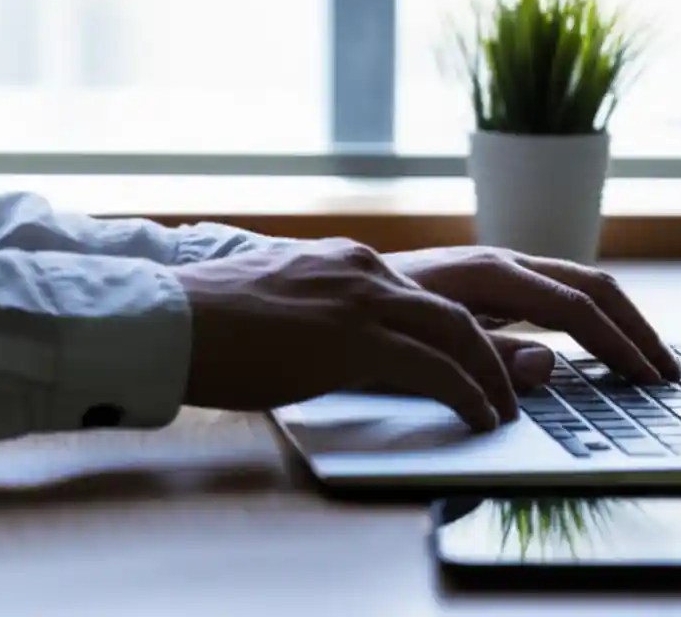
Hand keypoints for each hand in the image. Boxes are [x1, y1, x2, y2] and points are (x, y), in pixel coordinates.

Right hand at [173, 239, 515, 430]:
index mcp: (350, 261)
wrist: (167, 318)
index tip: (484, 355)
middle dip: (494, 351)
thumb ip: (329, 311)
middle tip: (513, 387)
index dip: (467, 328)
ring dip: (490, 378)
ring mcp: (363, 301)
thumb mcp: (287, 304)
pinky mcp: (356, 340)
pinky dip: (467, 395)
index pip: (429, 294)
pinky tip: (480, 419)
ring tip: (503, 412)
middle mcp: (367, 271)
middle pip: (457, 309)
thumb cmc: (211, 322)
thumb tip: (342, 337)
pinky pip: (435, 369)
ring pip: (457, 335)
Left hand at [384, 247, 680, 384]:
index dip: (619, 343)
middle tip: (669, 372)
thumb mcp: (415, 346)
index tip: (649, 378)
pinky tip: (601, 349)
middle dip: (635, 328)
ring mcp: (500, 271)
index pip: (577, 307)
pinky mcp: (493, 286)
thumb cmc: (363, 321)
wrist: (323, 292)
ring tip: (649, 361)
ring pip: (581, 287)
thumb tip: (549, 363)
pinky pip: (559, 297)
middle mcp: (502, 264)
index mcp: (490, 274)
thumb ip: (483, 355)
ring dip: (620, 323)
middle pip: (593, 286)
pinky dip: (594, 320)